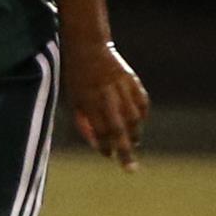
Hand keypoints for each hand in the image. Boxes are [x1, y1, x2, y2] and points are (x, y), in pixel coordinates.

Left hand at [65, 39, 148, 170]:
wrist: (88, 47)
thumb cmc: (77, 78)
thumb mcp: (73, 100)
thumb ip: (84, 122)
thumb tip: (98, 144)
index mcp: (88, 101)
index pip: (100, 131)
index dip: (105, 146)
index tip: (108, 154)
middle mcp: (106, 96)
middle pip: (119, 129)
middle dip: (125, 150)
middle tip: (131, 168)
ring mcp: (121, 87)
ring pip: (134, 117)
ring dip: (135, 133)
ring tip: (134, 142)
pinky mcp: (132, 80)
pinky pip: (142, 102)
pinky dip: (143, 115)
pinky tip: (139, 122)